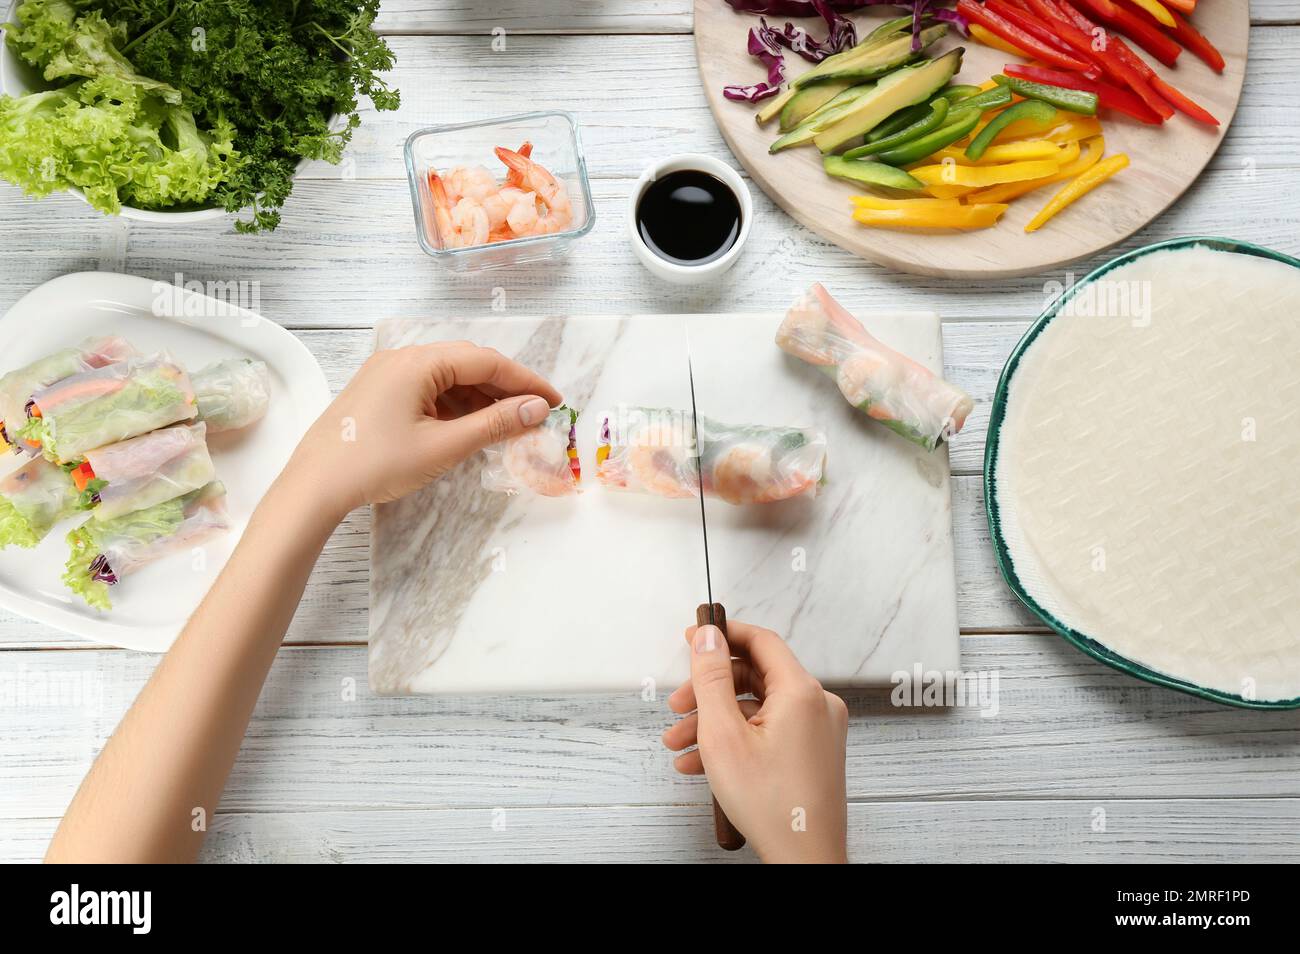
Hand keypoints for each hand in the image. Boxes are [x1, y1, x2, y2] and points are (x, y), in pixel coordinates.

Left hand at [283, 342, 561, 519]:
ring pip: (448, 378)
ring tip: (508, 426)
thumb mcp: (443, 446)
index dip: (525, 380)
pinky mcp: (378, 393)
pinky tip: (470, 427)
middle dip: (505, 388)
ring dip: (480, 399)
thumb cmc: (375, 465)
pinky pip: (428, 389)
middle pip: (468, 364)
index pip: (486, 361)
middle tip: (536, 414)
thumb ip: (494, 424)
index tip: (554, 401)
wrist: (314, 487)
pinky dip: (454, 406)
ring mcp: (387, 374)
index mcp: (418, 362)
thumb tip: (535, 410)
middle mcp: (402, 358)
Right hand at [663, 621, 848, 862]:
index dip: (724, 635)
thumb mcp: (723, 734)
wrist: (804, 859)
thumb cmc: (773, 806)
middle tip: (678, 706)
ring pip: (757, 709)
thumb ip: (712, 679)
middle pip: (754, 677)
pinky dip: (735, 741)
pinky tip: (701, 763)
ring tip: (680, 744)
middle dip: (709, 692)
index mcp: (802, 692)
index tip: (695, 636)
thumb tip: (708, 637)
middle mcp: (817, 706)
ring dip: (714, 722)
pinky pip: (768, 732)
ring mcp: (817, 731)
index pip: (761, 641)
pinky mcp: (811, 753)